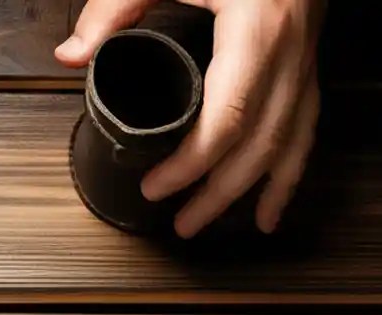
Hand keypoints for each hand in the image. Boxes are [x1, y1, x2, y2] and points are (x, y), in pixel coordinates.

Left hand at [56, 0, 323, 236]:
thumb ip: (113, 8)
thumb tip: (72, 54)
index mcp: (258, 28)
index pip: (228, 119)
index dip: (193, 164)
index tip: (157, 187)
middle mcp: (292, 49)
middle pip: (260, 143)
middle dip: (219, 192)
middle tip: (181, 225)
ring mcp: (308, 56)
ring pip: (292, 141)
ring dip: (256, 191)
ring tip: (222, 226)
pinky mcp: (310, 59)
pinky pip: (308, 125)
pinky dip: (291, 169)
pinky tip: (272, 203)